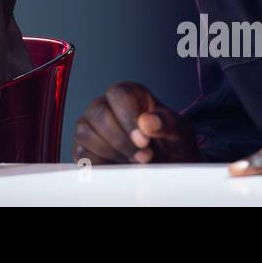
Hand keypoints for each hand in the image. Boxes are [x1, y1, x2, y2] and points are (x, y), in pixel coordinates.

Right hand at [73, 81, 198, 164]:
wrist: (170, 168)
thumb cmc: (172, 145)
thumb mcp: (180, 133)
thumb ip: (168, 123)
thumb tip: (147, 122)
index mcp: (130, 95)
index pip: (118, 94)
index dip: (128, 117)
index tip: (144, 140)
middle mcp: (107, 106)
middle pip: (98, 113)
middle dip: (120, 139)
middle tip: (143, 156)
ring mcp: (93, 127)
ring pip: (85, 131)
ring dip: (110, 151)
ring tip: (134, 162)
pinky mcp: (85, 149)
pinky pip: (81, 152)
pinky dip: (99, 163)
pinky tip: (120, 168)